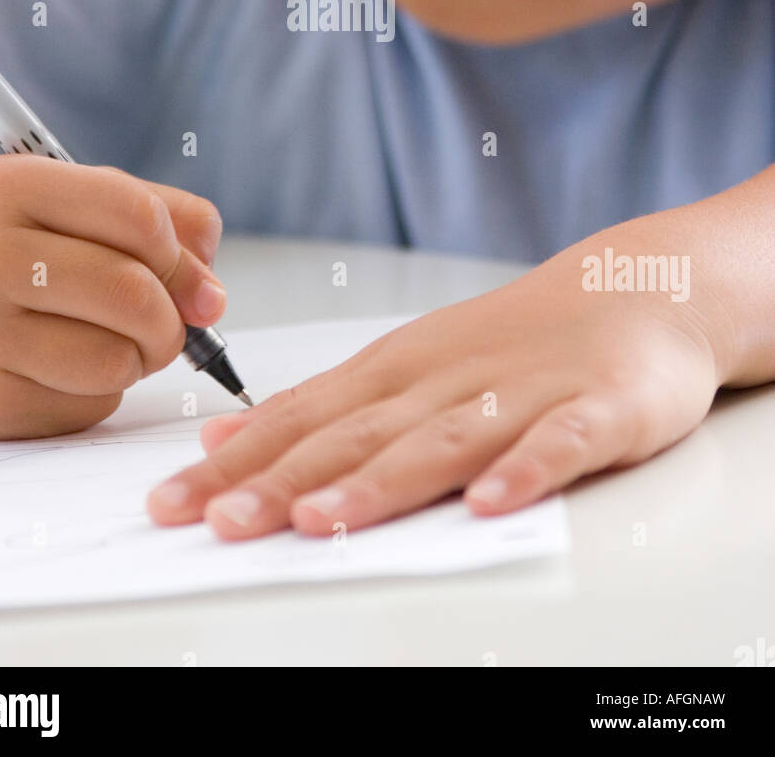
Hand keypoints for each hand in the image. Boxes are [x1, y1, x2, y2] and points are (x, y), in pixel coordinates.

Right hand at [0, 156, 224, 437]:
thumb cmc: (6, 249)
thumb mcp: (66, 204)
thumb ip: (157, 220)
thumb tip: (211, 294)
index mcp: (5, 187)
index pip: (137, 216)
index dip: (179, 253)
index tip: (183, 273)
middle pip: (134, 294)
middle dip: (172, 318)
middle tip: (165, 324)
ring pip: (118, 359)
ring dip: (137, 359)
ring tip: (109, 342)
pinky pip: (88, 405)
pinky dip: (99, 391)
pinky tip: (62, 368)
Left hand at [147, 216, 728, 538]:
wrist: (635, 287)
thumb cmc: (512, 339)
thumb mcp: (407, 363)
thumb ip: (323, 408)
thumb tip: (224, 442)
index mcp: (396, 371)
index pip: (302, 420)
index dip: (237, 463)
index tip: (172, 501)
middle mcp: (445, 380)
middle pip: (356, 436)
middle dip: (282, 481)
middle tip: (218, 521)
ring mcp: (522, 393)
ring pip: (443, 441)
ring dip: (379, 482)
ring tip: (320, 521)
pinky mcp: (598, 409)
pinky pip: (559, 444)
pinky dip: (524, 469)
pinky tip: (490, 502)